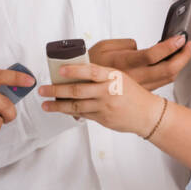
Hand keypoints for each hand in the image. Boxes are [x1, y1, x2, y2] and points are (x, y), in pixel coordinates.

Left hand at [38, 63, 164, 136]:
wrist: (148, 114)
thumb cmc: (132, 93)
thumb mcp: (119, 78)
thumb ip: (101, 76)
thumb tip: (75, 74)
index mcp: (112, 77)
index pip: (91, 71)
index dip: (74, 70)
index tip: (60, 70)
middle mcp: (108, 91)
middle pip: (77, 90)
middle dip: (56, 90)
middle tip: (42, 90)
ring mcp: (105, 107)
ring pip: (76, 106)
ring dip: (58, 105)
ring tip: (45, 104)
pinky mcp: (103, 119)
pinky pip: (83, 115)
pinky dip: (71, 112)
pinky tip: (61, 110)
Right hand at [88, 35, 190, 90]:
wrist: (84, 86)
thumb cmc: (92, 64)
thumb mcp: (105, 46)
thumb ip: (127, 44)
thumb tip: (141, 46)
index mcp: (125, 63)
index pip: (154, 55)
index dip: (171, 46)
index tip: (180, 37)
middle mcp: (135, 77)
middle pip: (168, 69)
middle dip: (183, 56)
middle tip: (189, 44)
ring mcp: (140, 86)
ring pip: (167, 77)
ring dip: (180, 64)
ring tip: (185, 51)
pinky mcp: (142, 91)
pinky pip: (162, 82)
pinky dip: (171, 71)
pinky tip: (173, 62)